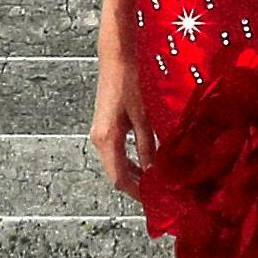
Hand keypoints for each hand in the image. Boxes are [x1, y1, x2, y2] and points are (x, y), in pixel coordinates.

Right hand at [91, 40, 156, 195]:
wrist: (115, 57)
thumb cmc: (129, 81)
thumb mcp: (144, 116)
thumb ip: (148, 144)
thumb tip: (154, 170)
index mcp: (107, 139)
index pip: (120, 178)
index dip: (136, 192)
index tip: (153, 200)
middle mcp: (99, 139)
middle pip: (116, 173)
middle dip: (136, 185)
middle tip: (158, 193)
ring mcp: (100, 133)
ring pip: (116, 164)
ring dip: (134, 174)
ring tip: (155, 180)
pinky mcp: (105, 126)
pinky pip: (116, 152)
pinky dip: (130, 160)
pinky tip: (146, 161)